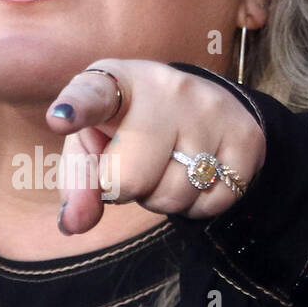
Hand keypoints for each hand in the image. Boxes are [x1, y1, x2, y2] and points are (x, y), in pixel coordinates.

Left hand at [45, 60, 266, 235]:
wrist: (200, 106)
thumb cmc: (128, 129)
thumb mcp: (93, 145)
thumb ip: (78, 184)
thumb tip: (73, 224)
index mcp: (115, 82)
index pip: (93, 96)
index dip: (77, 109)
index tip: (61, 118)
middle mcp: (166, 87)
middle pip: (131, 177)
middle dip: (127, 190)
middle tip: (136, 168)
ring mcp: (210, 109)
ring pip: (175, 195)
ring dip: (163, 199)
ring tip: (166, 169)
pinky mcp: (246, 135)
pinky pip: (214, 203)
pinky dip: (199, 206)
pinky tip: (195, 178)